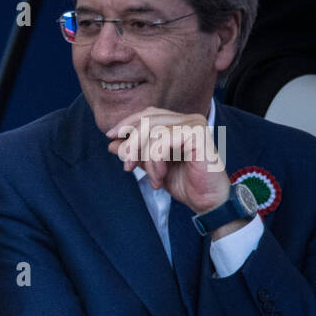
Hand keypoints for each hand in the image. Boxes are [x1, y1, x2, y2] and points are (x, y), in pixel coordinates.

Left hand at [105, 107, 228, 213]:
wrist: (205, 200)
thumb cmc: (183, 182)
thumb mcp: (151, 165)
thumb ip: (135, 153)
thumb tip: (112, 143)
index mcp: (179, 122)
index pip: (147, 114)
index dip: (127, 123)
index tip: (110, 138)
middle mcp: (189, 119)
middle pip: (147, 120)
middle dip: (131, 144)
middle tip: (127, 167)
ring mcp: (195, 124)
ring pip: (153, 131)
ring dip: (145, 159)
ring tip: (153, 178)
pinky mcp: (198, 134)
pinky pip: (163, 141)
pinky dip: (155, 161)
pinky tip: (160, 176)